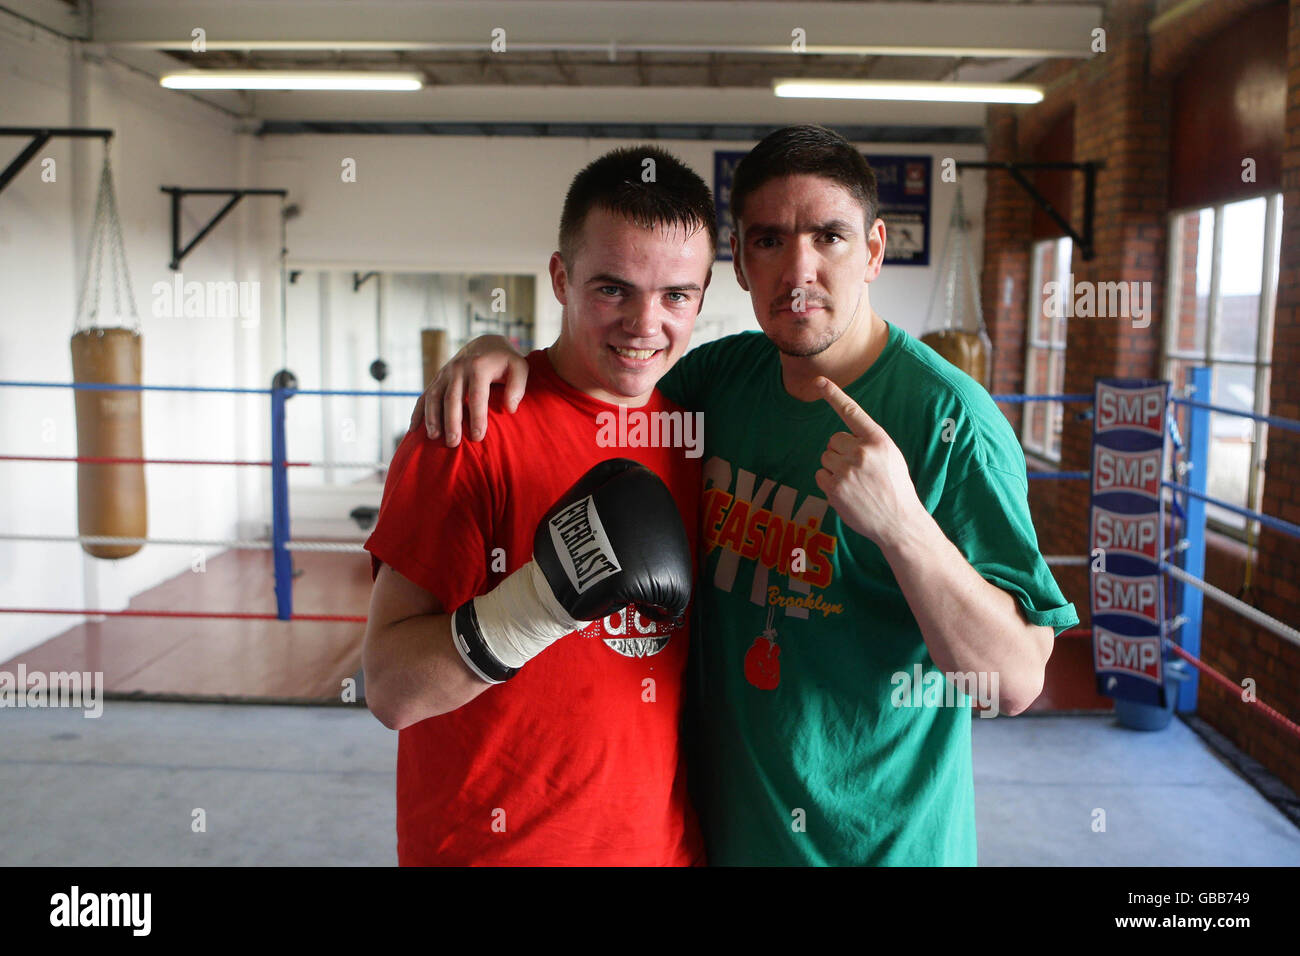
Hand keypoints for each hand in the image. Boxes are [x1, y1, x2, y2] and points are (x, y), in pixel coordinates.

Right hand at [408, 335, 529, 444]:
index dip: (477, 417)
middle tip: (453, 443)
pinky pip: (424, 395)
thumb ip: (517, 387)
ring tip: (434, 437)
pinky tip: (414, 429)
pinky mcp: (438, 378)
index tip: (478, 437)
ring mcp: (445, 373)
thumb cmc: (506, 362)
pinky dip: (418, 412)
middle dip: (451, 422)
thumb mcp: (520, 368)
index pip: (477, 395)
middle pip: (452, 398)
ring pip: (434, 396)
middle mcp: (459, 368)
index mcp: (479, 366)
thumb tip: (510, 408)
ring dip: (432, 417)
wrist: (486, 345)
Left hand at [813, 377, 925, 547]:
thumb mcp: (891, 457)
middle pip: (834, 440)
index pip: (852, 412)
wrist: (899, 523)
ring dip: (834, 467)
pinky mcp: (834, 488)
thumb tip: (842, 438)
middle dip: (841, 451)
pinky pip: (820, 475)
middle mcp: (862, 452)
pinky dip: (829, 482)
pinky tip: (846, 492)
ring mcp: (846, 471)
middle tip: (859, 470)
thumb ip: (870, 443)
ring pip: (826, 457)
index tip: (819, 381)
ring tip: (855, 483)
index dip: (834, 395)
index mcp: (879, 441)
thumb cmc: (895, 488)